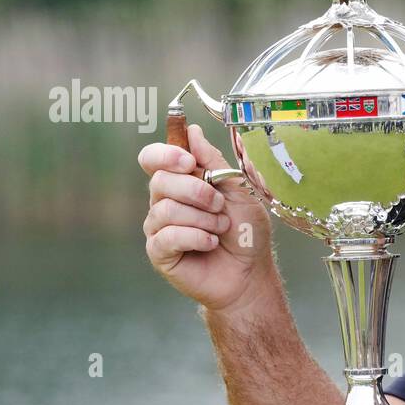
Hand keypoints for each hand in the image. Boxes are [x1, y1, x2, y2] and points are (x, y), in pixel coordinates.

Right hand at [138, 123, 275, 312]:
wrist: (251, 272)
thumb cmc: (246, 232)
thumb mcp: (238, 191)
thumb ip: (214, 162)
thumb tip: (191, 131)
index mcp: (181, 182)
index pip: (153, 158)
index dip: (165, 155)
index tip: (189, 162)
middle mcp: (165, 201)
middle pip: (160, 181)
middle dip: (196, 191)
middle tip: (220, 206)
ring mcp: (159, 227)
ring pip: (165, 209)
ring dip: (202, 219)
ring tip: (220, 229)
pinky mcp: (159, 252)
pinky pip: (167, 236)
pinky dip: (196, 238)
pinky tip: (210, 244)